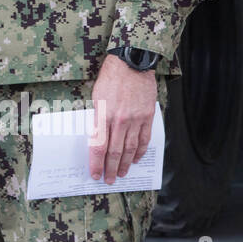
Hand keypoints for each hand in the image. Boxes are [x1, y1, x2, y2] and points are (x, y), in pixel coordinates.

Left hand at [89, 55, 156, 183]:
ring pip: (130, 148)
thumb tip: (96, 137)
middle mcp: (120, 119)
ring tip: (121, 174)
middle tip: (109, 180)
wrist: (132, 62)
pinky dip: (140, 151)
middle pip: (115, 152)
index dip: (96, 163)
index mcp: (104, 114)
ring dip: (125, 164)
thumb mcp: (96, 96)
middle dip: (111, 169)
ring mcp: (136, 119)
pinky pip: (144, 139)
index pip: (98, 146)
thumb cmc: (110, 77)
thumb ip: (97, 118)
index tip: (94, 174)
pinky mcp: (147, 116)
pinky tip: (136, 159)